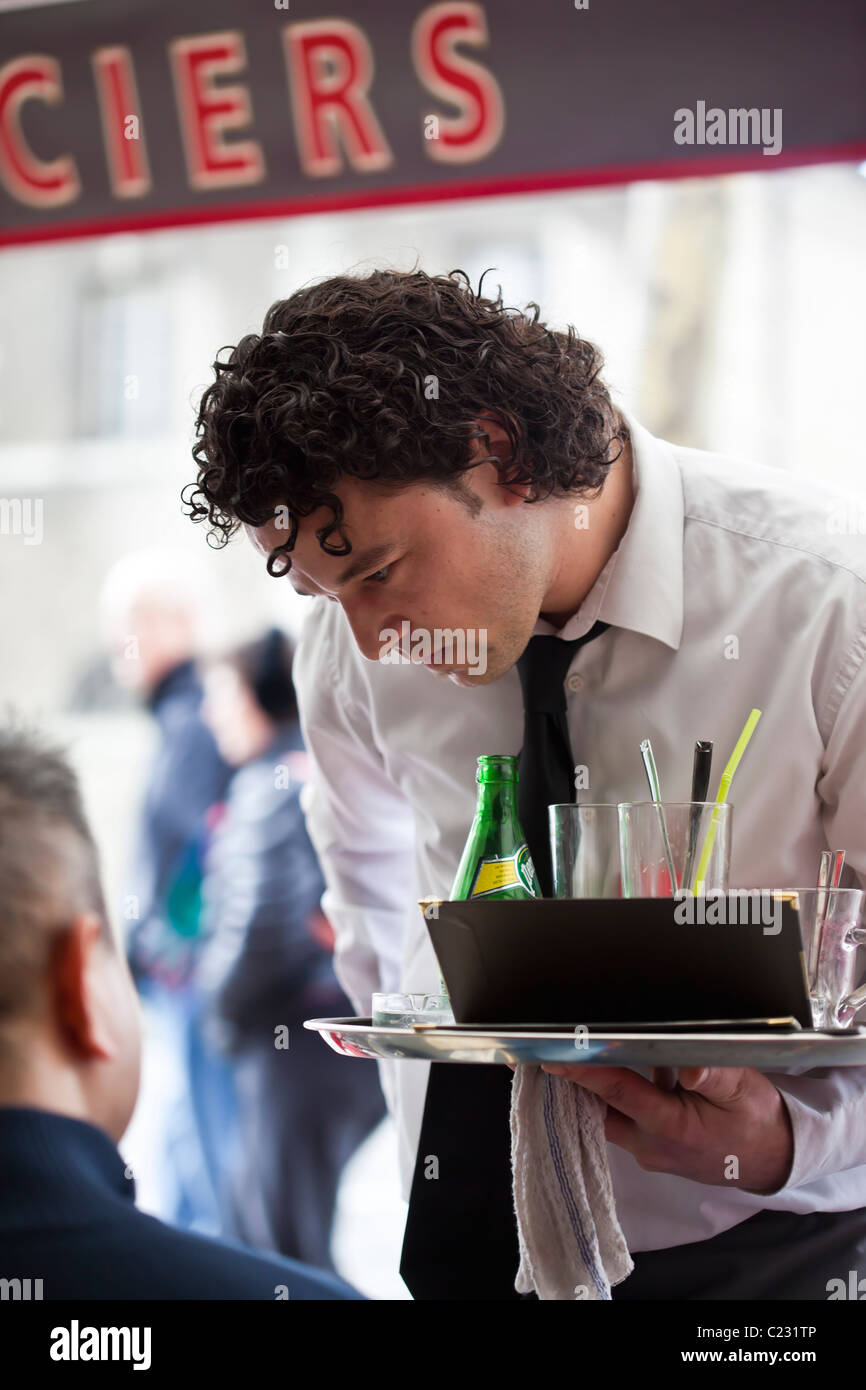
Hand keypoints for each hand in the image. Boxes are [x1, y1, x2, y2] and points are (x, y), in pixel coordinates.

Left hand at [539, 1063, 793, 1193]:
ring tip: (581, 1057)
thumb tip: (689, 1066)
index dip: (583, 1072)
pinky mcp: (654, 1150)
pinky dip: (617, 1100)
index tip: (553, 1056)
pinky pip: (624, 1123)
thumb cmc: (757, 1120)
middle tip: (557, 1050)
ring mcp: (651, 1152)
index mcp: (671, 1127)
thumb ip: (713, 1074)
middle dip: (578, 1084)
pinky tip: (619, 1072)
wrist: (772, 1158)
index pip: (616, 1092)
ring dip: (598, 1092)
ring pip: (609, 1118)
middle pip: (600, 1110)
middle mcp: (653, 1145)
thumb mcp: (742, 1089)